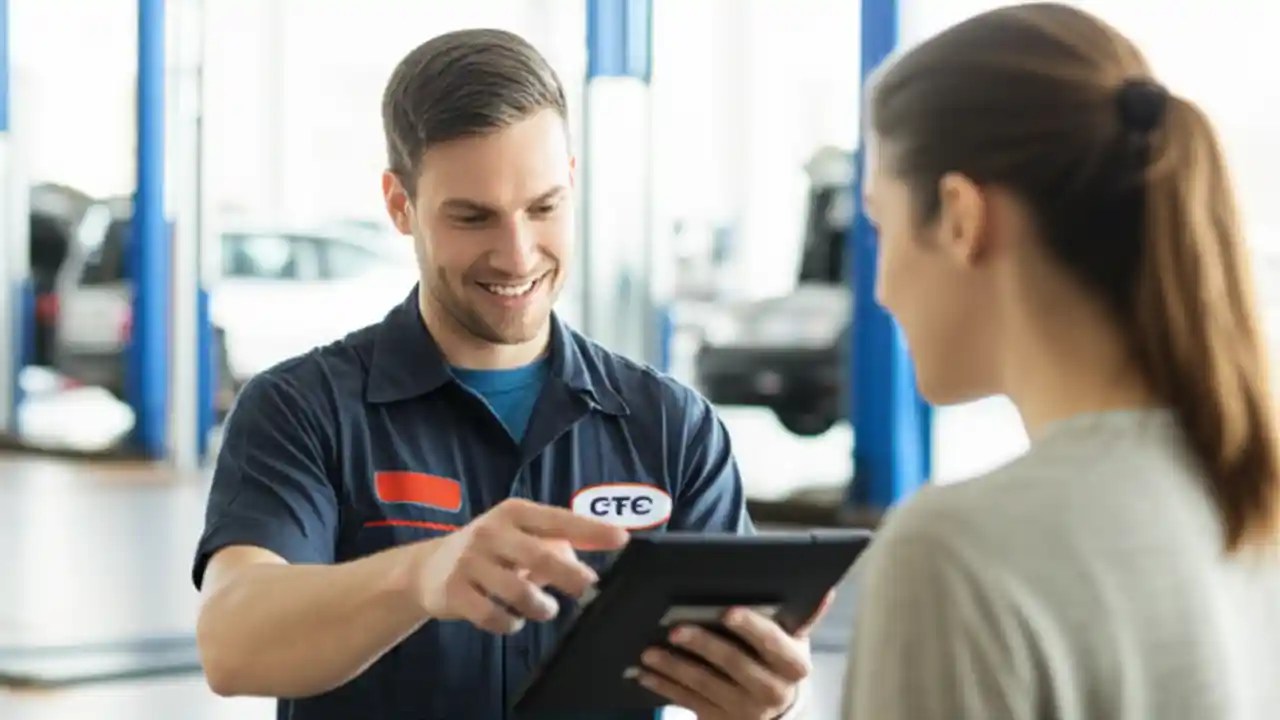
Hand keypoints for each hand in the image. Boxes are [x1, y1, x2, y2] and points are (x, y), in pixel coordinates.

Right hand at [415, 498, 628, 633]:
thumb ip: (553, 547)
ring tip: (546, 609)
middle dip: (571, 576)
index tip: (622, 539)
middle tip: (587, 589)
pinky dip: (511, 624)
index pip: (559, 520)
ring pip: (519, 593)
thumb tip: (585, 571)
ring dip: (541, 607)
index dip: (591, 530)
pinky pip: (494, 617)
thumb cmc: (488, 550)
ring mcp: (470, 562)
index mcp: (513, 513)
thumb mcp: (517, 537)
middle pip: (540, 556)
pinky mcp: (454, 592)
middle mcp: (491, 532)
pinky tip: (514, 620)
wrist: (426, 568)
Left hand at [635, 592, 834, 718]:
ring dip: (674, 667)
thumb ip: (804, 615)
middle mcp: (772, 691)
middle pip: (735, 664)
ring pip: (705, 685)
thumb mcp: (795, 639)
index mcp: (794, 665)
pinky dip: (664, 686)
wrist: (777, 710)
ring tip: (649, 650)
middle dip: (704, 646)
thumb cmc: (780, 661)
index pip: (772, 643)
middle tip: (676, 629)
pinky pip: (687, 702)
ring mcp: (744, 710)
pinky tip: (646, 672)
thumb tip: (827, 589)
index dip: (752, 628)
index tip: (728, 611)